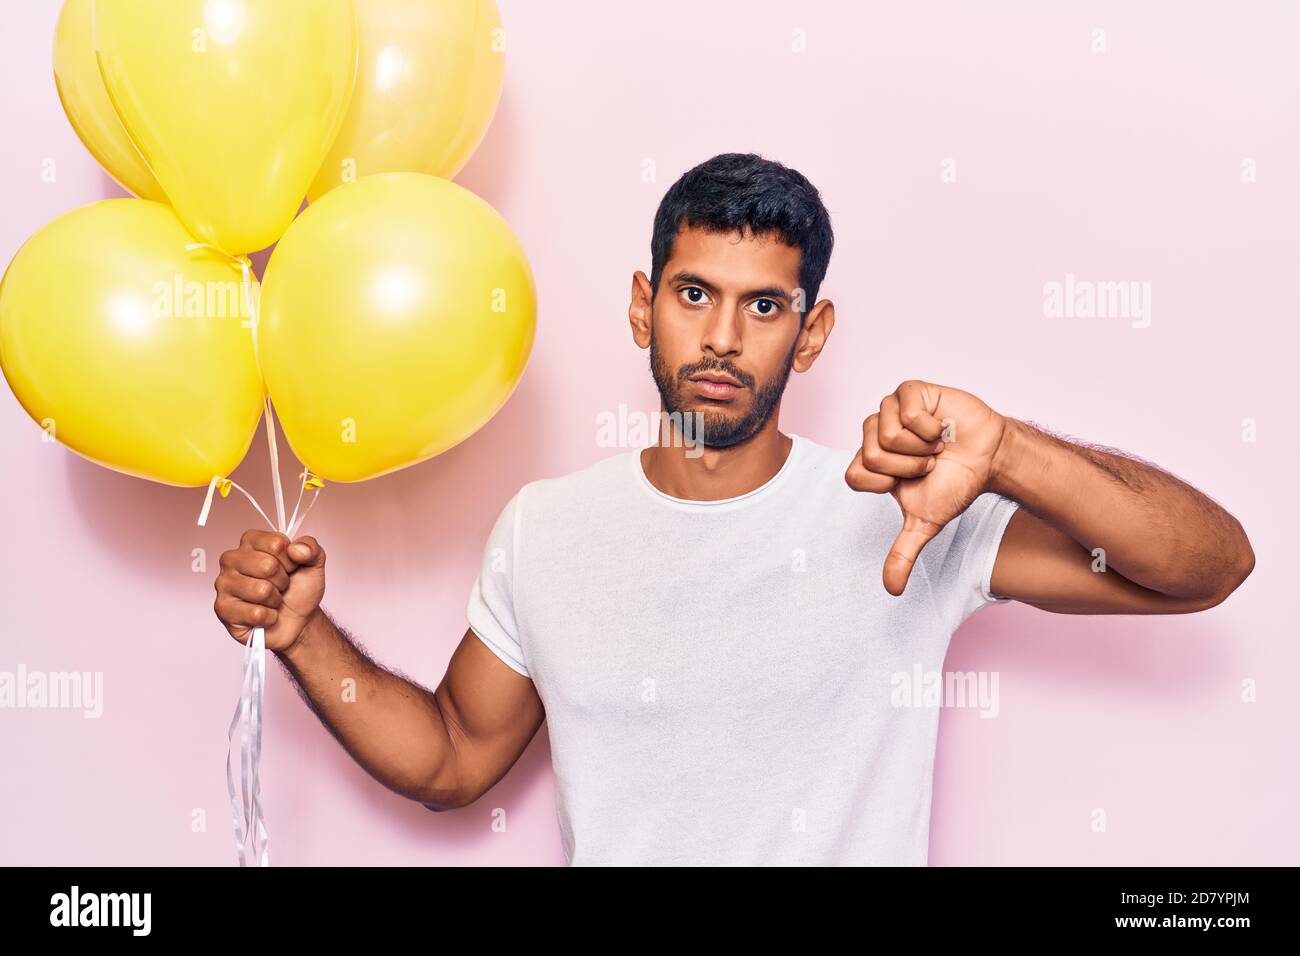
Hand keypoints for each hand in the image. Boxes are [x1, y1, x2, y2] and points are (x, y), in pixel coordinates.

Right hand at [214, 529, 326, 651]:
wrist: (298, 620)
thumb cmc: (299, 589)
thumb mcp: (313, 564)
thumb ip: (311, 548)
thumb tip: (296, 549)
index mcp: (250, 541)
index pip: (276, 544)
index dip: (291, 561)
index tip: (290, 568)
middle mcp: (231, 559)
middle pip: (268, 566)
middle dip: (283, 581)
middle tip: (280, 587)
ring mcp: (223, 584)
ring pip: (261, 591)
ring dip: (275, 600)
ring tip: (272, 600)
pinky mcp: (223, 609)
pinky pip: (256, 614)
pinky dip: (269, 617)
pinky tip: (264, 615)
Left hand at [845, 380, 1006, 595]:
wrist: (989, 459)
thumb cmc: (955, 483)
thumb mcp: (925, 521)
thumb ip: (903, 552)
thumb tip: (891, 590)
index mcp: (869, 461)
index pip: (854, 476)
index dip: (888, 484)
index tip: (911, 482)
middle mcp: (874, 433)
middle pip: (871, 456)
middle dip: (909, 467)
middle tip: (928, 462)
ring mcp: (889, 408)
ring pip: (886, 434)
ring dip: (920, 447)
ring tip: (935, 445)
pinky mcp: (909, 391)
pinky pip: (905, 410)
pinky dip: (930, 427)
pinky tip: (941, 427)